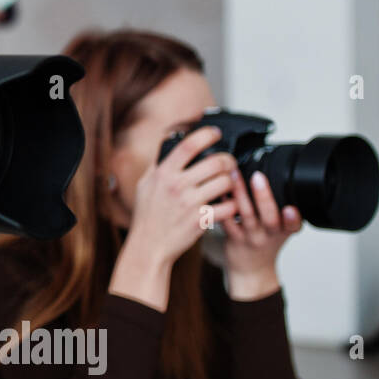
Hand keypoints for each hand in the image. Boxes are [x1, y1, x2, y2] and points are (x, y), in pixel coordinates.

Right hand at [124, 125, 238, 268]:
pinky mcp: (201, 220)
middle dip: (228, 160)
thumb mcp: (145, 184)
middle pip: (216, 162)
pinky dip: (232, 204)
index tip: (215, 133)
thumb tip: (171, 143)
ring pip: (226, 182)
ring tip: (229, 184)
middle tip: (229, 163)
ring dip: (232, 182)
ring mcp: (190, 203)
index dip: (206, 134)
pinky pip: (228, 206)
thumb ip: (159, 164)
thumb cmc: (147, 214)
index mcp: (163, 173)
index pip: (188, 145)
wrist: (149, 245)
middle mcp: (176, 186)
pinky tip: (228, 204)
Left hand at [220, 169, 300, 300]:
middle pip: (269, 217)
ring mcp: (250, 237)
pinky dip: (223, 205)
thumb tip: (278, 175)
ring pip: (245, 215)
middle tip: (258, 176)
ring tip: (234, 174)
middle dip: (264, 196)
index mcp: (285, 231)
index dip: (293, 218)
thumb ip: (283, 209)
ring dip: (240, 193)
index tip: (292, 208)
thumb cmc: (266, 243)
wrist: (251, 269)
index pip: (293, 224)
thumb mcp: (283, 228)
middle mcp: (268, 235)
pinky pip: (226, 220)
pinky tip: (219, 190)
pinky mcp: (232, 238)